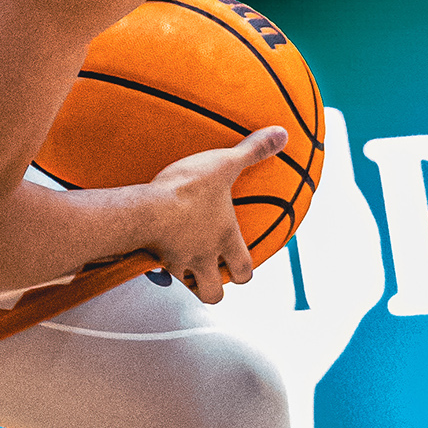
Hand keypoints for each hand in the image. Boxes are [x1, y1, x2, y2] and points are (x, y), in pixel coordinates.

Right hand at [142, 125, 286, 303]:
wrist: (149, 208)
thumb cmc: (190, 188)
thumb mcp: (225, 163)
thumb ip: (253, 150)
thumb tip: (283, 133)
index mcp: (225, 238)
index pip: (244, 270)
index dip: (243, 273)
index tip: (238, 269)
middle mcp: (204, 256)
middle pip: (213, 293)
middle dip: (212, 289)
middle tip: (206, 274)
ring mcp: (176, 262)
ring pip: (183, 290)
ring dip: (182, 283)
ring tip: (176, 270)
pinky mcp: (149, 261)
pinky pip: (151, 274)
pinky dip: (150, 271)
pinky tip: (145, 258)